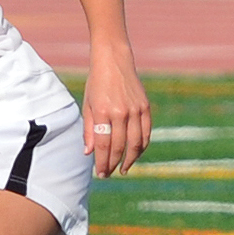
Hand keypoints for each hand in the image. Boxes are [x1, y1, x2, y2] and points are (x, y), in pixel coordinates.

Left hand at [81, 45, 150, 176]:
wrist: (114, 60)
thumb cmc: (97, 84)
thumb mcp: (88, 105)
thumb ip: (89, 130)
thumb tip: (89, 153)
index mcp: (103, 111)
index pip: (103, 144)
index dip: (102, 162)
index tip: (100, 173)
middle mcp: (121, 112)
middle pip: (119, 146)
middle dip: (113, 164)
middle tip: (108, 174)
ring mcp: (135, 110)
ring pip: (135, 143)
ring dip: (130, 160)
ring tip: (123, 169)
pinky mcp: (145, 107)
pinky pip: (146, 133)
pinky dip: (141, 147)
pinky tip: (135, 154)